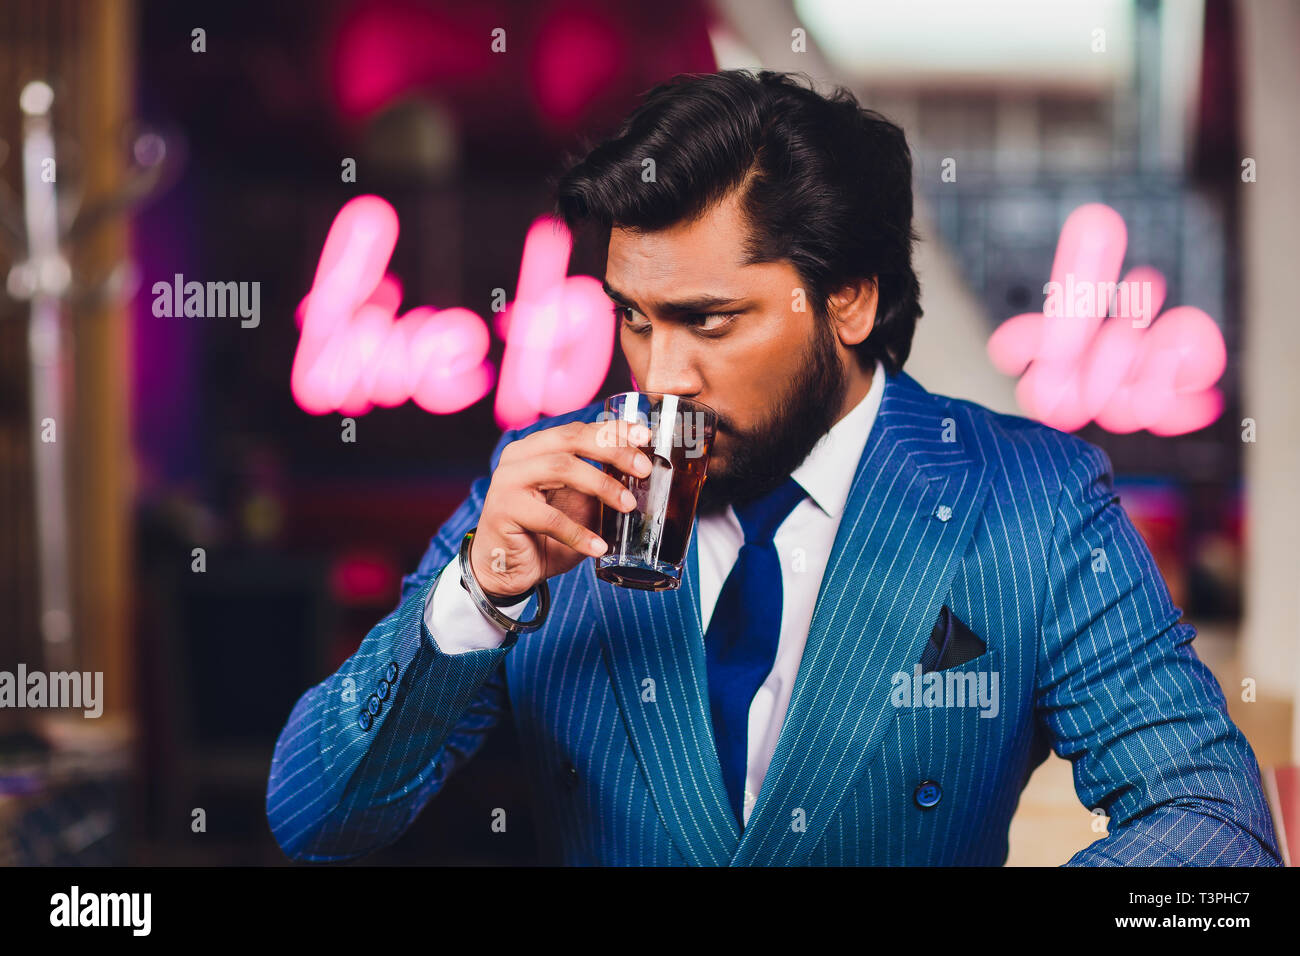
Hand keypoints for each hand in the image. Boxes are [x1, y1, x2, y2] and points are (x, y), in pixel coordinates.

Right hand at [468, 419, 652, 597]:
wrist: (505, 570)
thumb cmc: (544, 536)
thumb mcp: (578, 505)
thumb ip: (599, 485)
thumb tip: (640, 474)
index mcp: (537, 448)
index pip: (579, 429)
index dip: (613, 430)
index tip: (645, 435)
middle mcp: (519, 456)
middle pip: (571, 439)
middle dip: (613, 450)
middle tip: (643, 469)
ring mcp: (507, 480)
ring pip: (561, 468)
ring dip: (601, 485)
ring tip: (628, 506)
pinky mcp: (503, 510)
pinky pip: (549, 518)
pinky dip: (579, 533)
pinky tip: (599, 547)